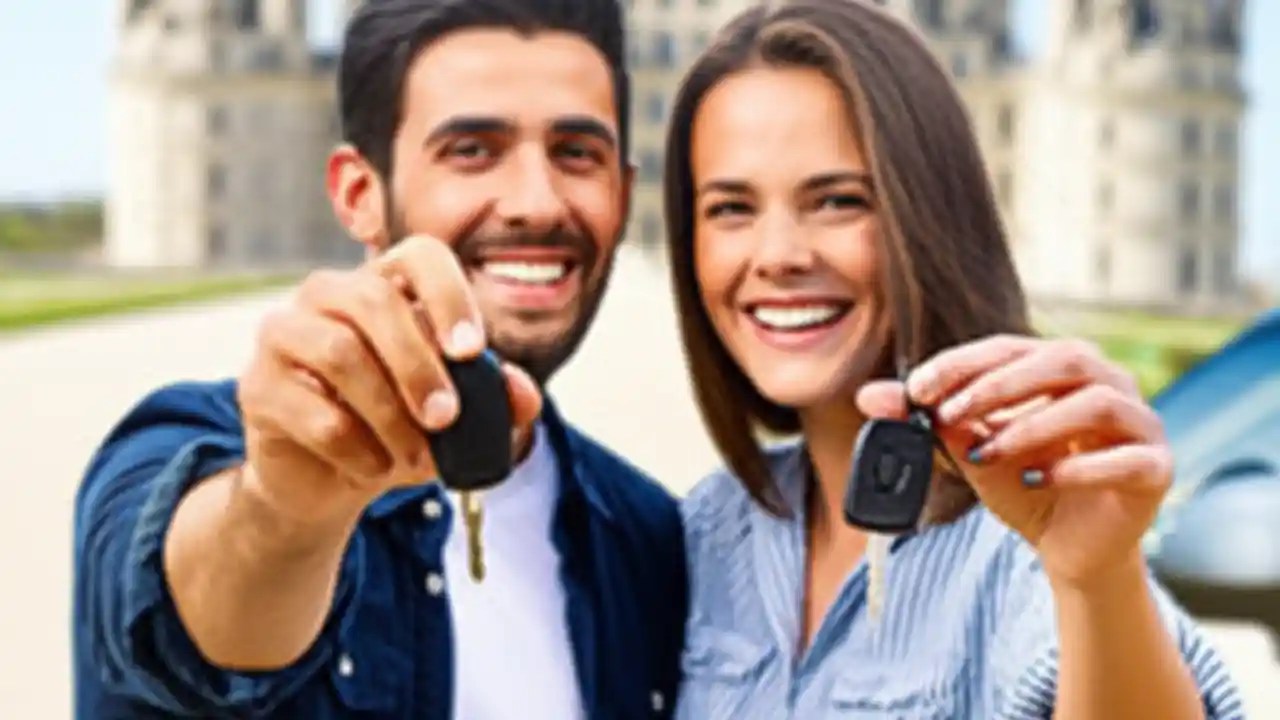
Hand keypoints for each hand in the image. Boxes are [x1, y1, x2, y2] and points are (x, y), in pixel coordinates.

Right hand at [237, 235, 542, 527]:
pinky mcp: (257, 385)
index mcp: (385, 285)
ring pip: (340, 353)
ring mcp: (284, 334)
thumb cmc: (398, 429)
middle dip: (418, 364)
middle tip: (446, 418)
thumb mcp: (456, 418)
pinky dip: (355, 447)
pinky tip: (373, 467)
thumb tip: (524, 394)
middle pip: (373, 301)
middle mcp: (329, 295)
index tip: (471, 349)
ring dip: (389, 414)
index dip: (448, 294)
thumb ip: (496, 401)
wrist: (330, 482)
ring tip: (415, 457)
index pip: (419, 255)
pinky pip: (311, 410)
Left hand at [857, 335, 1170, 588]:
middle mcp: (1109, 382)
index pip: (1011, 347)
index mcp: (1061, 366)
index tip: (917, 390)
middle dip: (999, 385)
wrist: (1069, 545)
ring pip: (1096, 402)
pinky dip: (1078, 468)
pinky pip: (1127, 458)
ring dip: (1033, 426)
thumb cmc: (1023, 483)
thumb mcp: (968, 451)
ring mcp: (1141, 423)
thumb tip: (870, 397)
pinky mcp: (1157, 467)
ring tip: (986, 454)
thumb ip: (928, 421)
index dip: (963, 363)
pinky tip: (1036, 480)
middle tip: (948, 414)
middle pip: (1062, 359)